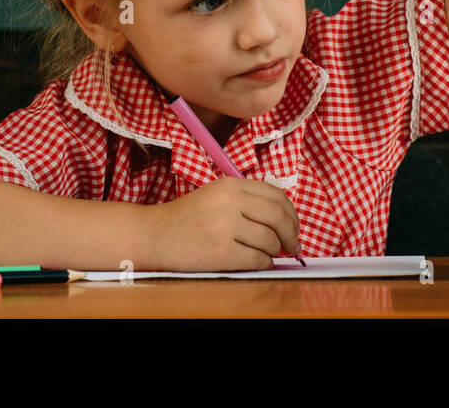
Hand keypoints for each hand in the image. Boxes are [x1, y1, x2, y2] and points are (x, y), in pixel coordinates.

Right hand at [147, 176, 303, 271]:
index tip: (294, 226)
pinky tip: (258, 262)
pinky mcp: (220, 252)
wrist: (154, 235)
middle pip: (278, 216)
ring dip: (274, 251)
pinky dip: (264, 263)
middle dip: (291, 234)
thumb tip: (285, 219)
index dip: (291, 213)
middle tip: (293, 245)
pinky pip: (257, 259)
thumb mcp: (216, 196)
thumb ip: (246, 200)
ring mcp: (225, 227)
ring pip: (269, 240)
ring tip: (267, 254)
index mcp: (231, 185)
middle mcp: (229, 202)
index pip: (276, 195)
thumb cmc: (187, 218)